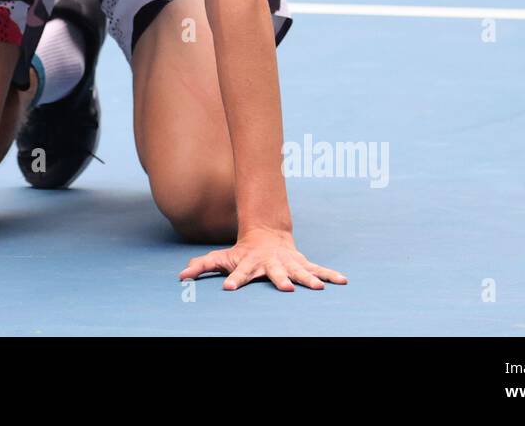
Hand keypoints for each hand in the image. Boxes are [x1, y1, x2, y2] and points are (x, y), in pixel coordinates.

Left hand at [178, 226, 347, 291]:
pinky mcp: (301, 263)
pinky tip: (343, 281)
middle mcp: (270, 264)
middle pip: (275, 273)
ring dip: (309, 278)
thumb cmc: (241, 253)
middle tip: (286, 288)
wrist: (266, 234)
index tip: (227, 288)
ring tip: (319, 287)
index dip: (233, 281)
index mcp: (249, 264)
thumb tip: (181, 276)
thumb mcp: (221, 258)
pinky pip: (318, 269)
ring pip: (299, 271)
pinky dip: (330, 275)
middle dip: (280, 280)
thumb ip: (202, 266)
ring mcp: (287, 263)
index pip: (239, 273)